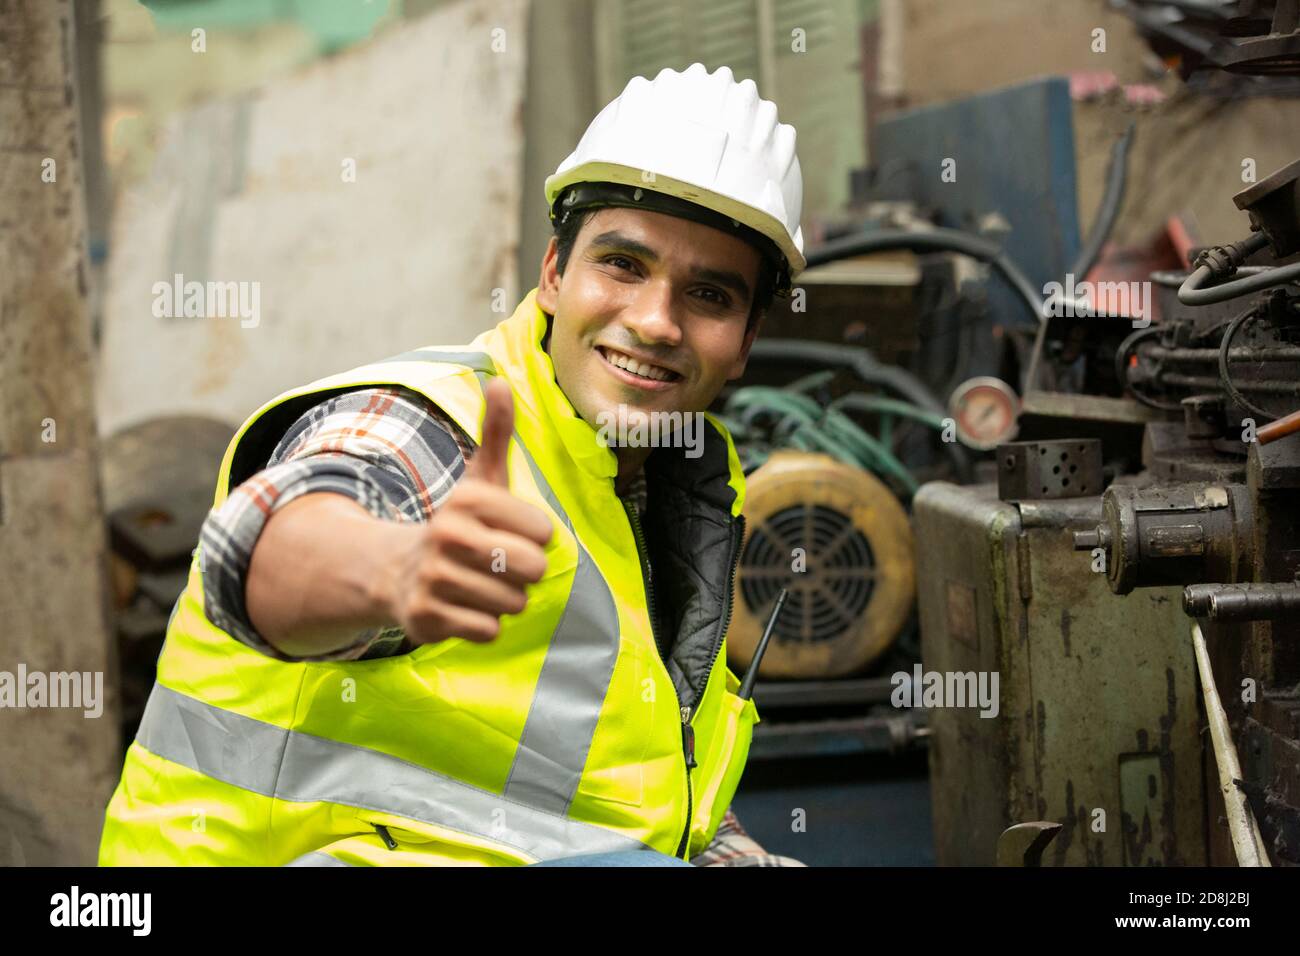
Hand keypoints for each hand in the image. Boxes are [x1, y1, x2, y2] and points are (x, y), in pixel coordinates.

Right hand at [386, 378, 551, 643]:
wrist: (394, 572)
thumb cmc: (457, 524)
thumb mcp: (478, 478)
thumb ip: (495, 433)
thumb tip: (499, 382)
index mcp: (469, 499)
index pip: (543, 532)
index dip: (534, 538)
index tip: (509, 533)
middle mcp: (448, 535)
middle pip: (532, 569)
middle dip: (524, 573)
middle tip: (499, 564)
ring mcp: (434, 578)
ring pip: (512, 602)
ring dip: (504, 599)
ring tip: (479, 584)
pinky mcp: (425, 619)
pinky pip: (489, 630)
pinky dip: (484, 625)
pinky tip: (465, 607)